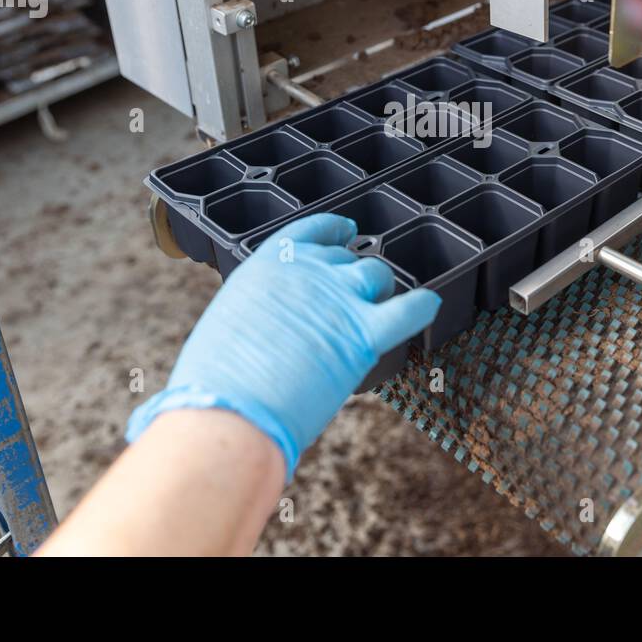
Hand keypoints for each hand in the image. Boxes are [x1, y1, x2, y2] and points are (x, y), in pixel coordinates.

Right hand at [126, 213, 440, 478]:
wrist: (227, 411)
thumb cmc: (212, 385)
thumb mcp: (223, 332)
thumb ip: (247, 322)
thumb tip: (244, 341)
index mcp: (267, 266)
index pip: (309, 232)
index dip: (333, 231)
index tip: (345, 231)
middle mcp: (306, 273)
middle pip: (348, 259)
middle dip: (354, 275)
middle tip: (357, 293)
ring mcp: (338, 299)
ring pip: (377, 278)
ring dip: (381, 290)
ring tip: (384, 303)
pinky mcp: (363, 333)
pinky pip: (408, 311)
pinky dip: (422, 306)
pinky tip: (428, 305)